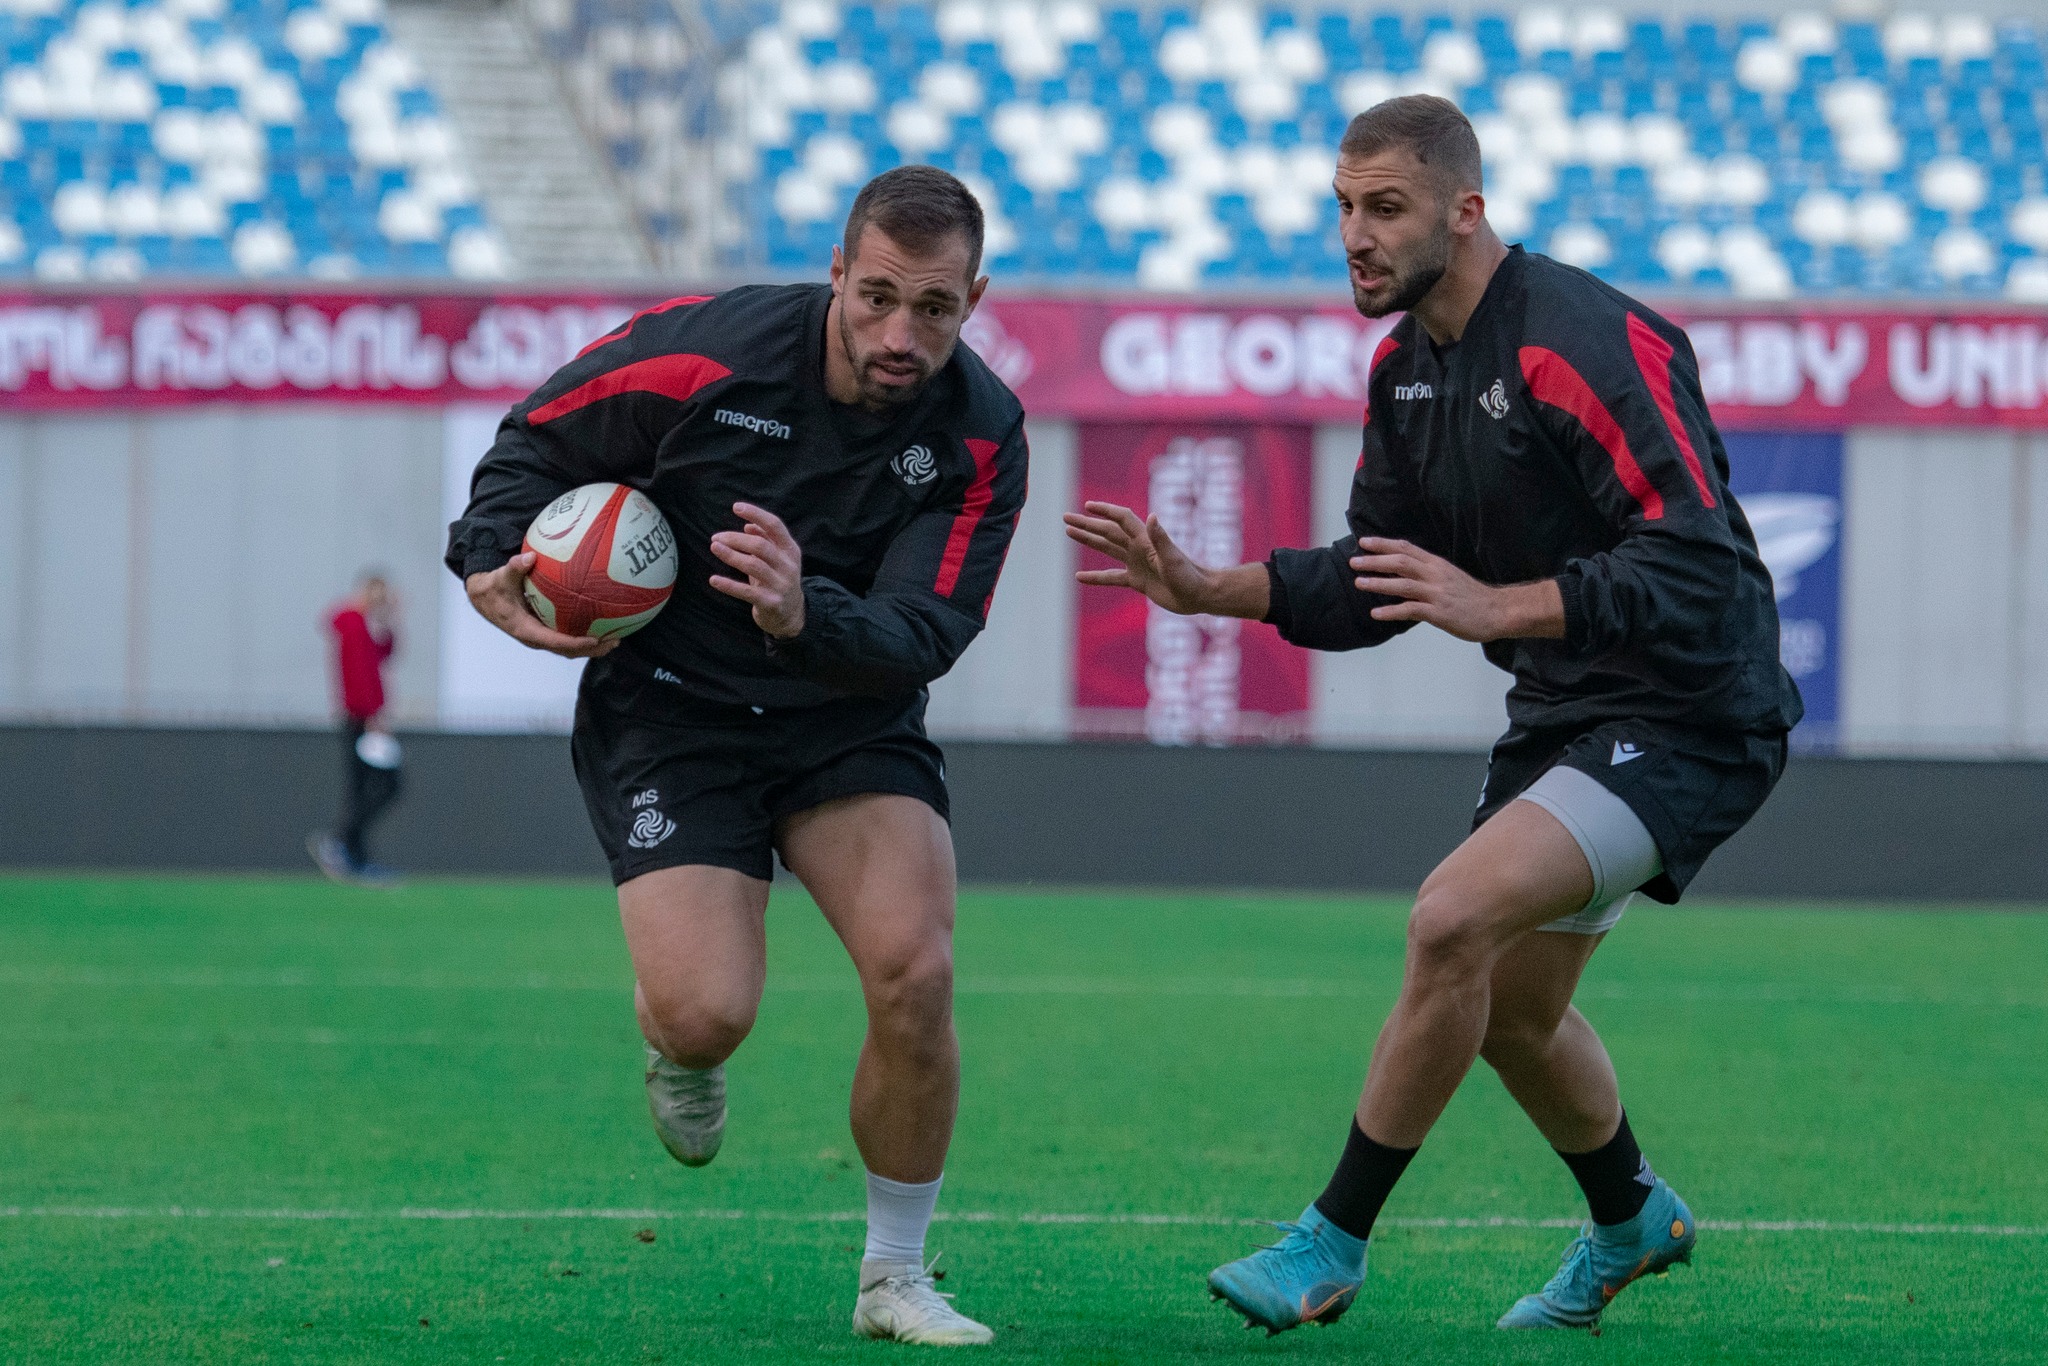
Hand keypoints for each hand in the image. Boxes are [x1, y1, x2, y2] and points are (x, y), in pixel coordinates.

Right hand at [464, 551, 618, 657]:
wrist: (484, 597)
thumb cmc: (494, 587)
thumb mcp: (502, 577)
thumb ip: (515, 567)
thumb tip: (529, 557)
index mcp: (526, 630)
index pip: (555, 642)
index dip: (576, 643)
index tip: (595, 640)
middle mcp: (536, 638)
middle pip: (568, 651)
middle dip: (592, 649)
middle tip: (614, 641)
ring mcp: (541, 636)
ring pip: (570, 648)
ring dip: (593, 646)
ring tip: (616, 637)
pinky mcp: (545, 630)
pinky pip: (568, 637)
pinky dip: (585, 634)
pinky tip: (603, 623)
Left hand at [709, 502, 805, 637]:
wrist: (792, 615)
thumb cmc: (778, 580)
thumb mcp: (778, 559)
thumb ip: (767, 540)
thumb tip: (749, 524)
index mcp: (790, 550)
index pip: (775, 526)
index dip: (756, 514)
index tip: (736, 507)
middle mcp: (788, 566)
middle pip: (760, 546)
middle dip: (736, 539)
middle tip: (716, 537)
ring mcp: (781, 585)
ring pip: (753, 565)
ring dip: (731, 555)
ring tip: (714, 547)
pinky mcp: (771, 603)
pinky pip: (746, 592)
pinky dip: (728, 585)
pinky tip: (713, 579)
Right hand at [1063, 501, 1216, 615]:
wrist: (1199, 595)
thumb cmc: (1189, 576)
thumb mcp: (1173, 559)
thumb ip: (1161, 538)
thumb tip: (1153, 517)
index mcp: (1145, 540)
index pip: (1121, 519)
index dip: (1105, 511)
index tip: (1087, 507)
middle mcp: (1138, 548)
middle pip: (1108, 532)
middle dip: (1087, 524)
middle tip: (1066, 518)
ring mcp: (1137, 564)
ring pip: (1107, 549)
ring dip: (1089, 540)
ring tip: (1069, 532)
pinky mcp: (1137, 581)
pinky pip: (1111, 577)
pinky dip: (1095, 577)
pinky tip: (1079, 576)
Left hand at [1349, 537, 1563, 641]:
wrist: (1499, 611)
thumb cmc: (1472, 596)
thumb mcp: (1449, 578)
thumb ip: (1427, 574)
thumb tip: (1401, 575)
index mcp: (1437, 564)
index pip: (1406, 548)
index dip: (1384, 544)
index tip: (1364, 541)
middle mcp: (1436, 575)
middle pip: (1400, 561)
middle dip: (1375, 560)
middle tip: (1353, 561)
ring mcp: (1438, 593)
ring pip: (1403, 584)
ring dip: (1378, 583)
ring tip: (1358, 583)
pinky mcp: (1440, 613)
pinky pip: (1411, 610)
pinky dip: (1391, 611)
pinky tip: (1376, 613)